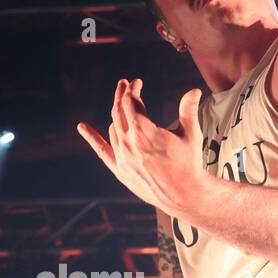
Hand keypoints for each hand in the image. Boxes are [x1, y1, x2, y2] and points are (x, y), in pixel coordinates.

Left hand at [77, 80, 205, 217]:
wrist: (183, 195)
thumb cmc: (189, 165)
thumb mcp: (190, 134)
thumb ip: (188, 110)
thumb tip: (195, 90)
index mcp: (144, 131)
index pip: (131, 102)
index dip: (133, 89)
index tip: (137, 82)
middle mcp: (129, 143)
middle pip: (118, 111)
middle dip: (121, 95)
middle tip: (125, 84)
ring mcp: (122, 158)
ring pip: (113, 128)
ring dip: (117, 114)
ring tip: (122, 106)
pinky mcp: (120, 171)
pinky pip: (102, 151)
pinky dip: (92, 138)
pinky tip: (82, 127)